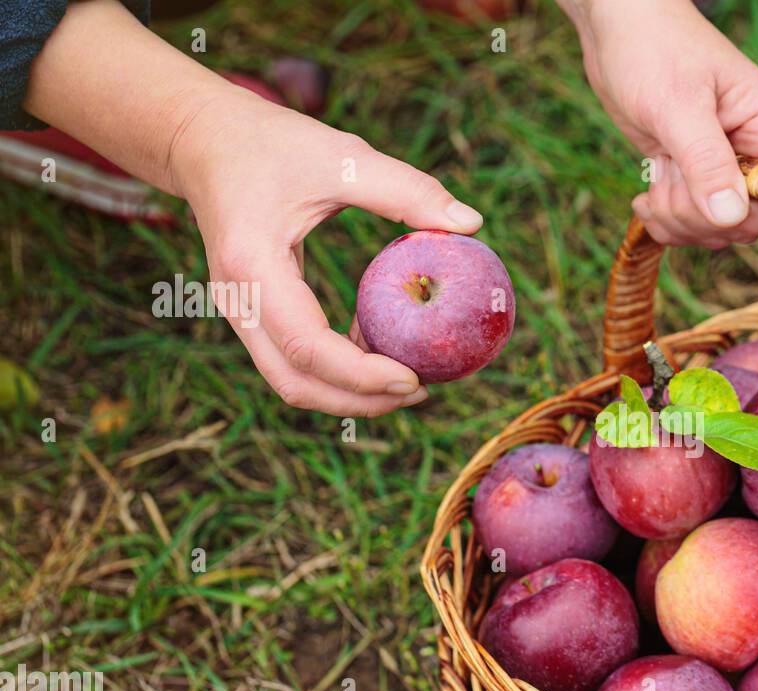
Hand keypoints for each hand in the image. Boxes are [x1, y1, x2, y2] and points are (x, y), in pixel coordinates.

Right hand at [171, 84, 483, 415]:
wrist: (203, 139)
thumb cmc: (273, 142)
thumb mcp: (342, 156)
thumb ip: (406, 190)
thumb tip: (471, 223)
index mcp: (252, 265)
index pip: (306, 345)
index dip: (361, 374)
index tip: (415, 379)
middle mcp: (238, 299)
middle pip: (294, 382)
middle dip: (359, 400)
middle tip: (420, 392)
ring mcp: (240, 311)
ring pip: (290, 380)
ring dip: (347, 394)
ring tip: (407, 382)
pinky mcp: (251, 312)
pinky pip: (291, 360)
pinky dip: (335, 371)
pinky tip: (380, 351)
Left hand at [562, 0, 757, 248]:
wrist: (616, 29)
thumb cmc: (653, 48)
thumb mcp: (677, 106)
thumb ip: (706, 162)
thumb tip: (732, 217)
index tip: (723, 210)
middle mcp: (754, 147)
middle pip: (755, 218)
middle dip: (708, 220)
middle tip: (669, 191)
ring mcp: (723, 163)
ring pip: (721, 225)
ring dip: (682, 222)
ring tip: (653, 189)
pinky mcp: (694, 174)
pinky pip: (693, 220)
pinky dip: (667, 221)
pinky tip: (645, 200)